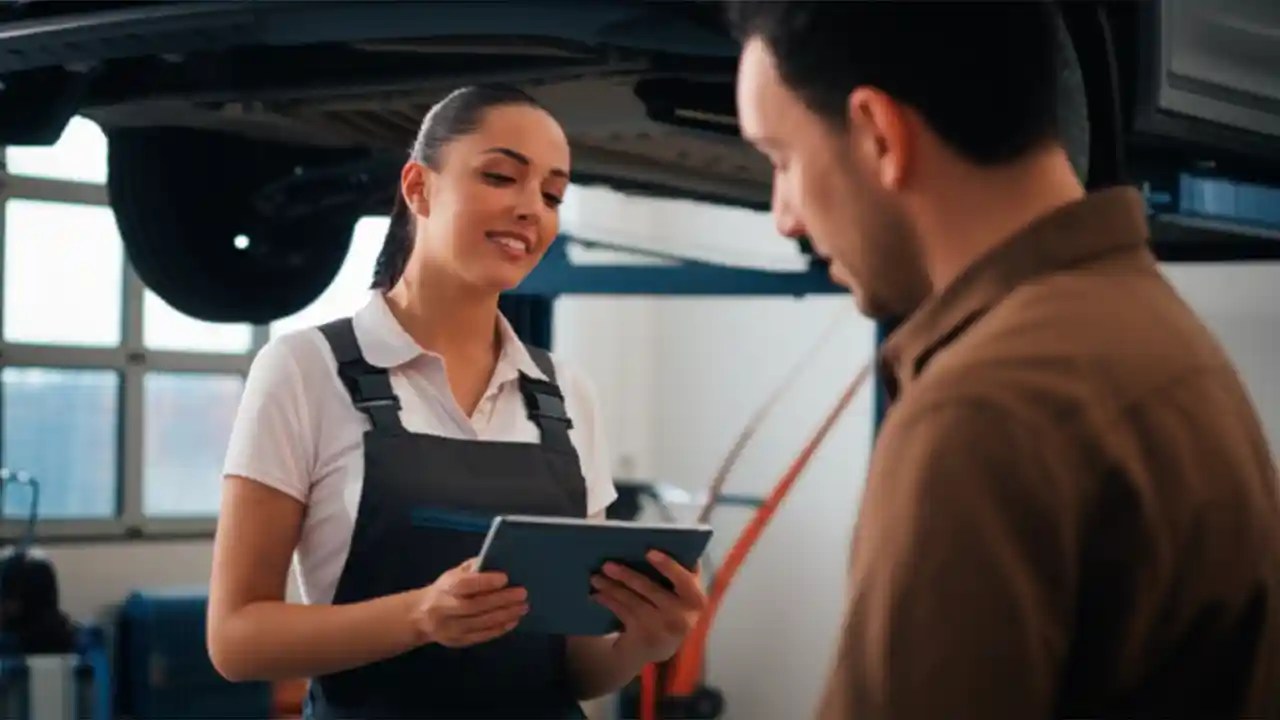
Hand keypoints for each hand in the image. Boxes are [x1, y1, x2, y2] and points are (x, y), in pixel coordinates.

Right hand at [410, 558, 527, 647]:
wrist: (421, 616)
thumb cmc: (445, 590)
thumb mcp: (454, 574)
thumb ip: (474, 568)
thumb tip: (499, 560)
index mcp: (444, 588)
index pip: (464, 585)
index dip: (485, 582)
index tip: (505, 578)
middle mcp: (445, 609)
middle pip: (475, 606)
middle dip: (501, 600)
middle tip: (522, 594)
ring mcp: (451, 628)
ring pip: (480, 623)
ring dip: (505, 615)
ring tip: (522, 607)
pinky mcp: (458, 642)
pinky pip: (481, 636)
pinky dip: (499, 629)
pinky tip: (513, 620)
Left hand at [590, 551, 706, 664]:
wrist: (657, 650)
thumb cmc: (669, 611)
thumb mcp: (682, 596)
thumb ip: (680, 574)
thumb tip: (663, 541)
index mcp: (696, 600)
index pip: (684, 578)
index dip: (667, 565)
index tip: (648, 552)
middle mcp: (683, 617)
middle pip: (651, 589)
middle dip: (626, 575)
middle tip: (606, 564)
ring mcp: (663, 629)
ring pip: (632, 601)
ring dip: (611, 587)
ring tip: (595, 578)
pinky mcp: (644, 637)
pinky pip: (623, 613)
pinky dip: (608, 602)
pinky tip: (597, 595)